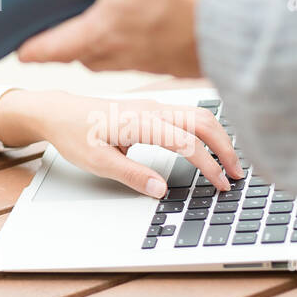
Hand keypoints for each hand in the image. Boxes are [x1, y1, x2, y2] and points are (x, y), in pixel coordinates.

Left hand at [0, 89, 243, 196]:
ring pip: (198, 115)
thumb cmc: (74, 133)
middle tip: (238, 175)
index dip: (209, 165)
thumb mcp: (97, 161)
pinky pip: (188, 115)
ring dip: (219, 137)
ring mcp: (153, 106)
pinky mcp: (152, 109)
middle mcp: (152, 109)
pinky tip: (212, 145)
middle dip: (225, 147)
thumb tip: (162, 190)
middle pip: (203, 121)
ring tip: (230, 163)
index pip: (187, 143)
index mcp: (140, 121)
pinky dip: (207, 129)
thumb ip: (131, 175)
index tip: (221, 185)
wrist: (58, 111)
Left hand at [15, 0, 243, 76]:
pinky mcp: (197, 59)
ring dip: (115, 43)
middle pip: (92, 55)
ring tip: (116, 22)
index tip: (22, 51)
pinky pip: (162, 56)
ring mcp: (166, 60)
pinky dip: (153, 42)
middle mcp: (133, 53)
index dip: (36, 48)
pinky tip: (165, 23)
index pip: (59, 47)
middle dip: (75, 46)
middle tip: (66, 33)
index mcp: (108, 30)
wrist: (265, 16)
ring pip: (127, 57)